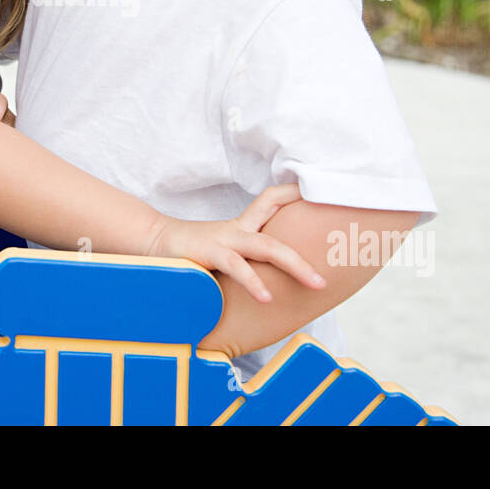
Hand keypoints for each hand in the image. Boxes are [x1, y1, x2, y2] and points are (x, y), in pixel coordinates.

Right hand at [144, 184, 326, 303]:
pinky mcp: (210, 253)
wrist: (153, 244)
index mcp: (243, 226)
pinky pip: (237, 267)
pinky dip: (254, 282)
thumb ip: (246, 256)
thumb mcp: (223, 249)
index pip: (273, 200)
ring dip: (294, 265)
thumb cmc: (191, 252)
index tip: (325, 191)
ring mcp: (225, 239)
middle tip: (337, 257)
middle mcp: (238, 229)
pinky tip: (267, 297)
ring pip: (267, 247)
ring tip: (316, 283)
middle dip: (312, 241)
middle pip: (281, 225)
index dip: (297, 193)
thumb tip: (275, 270)